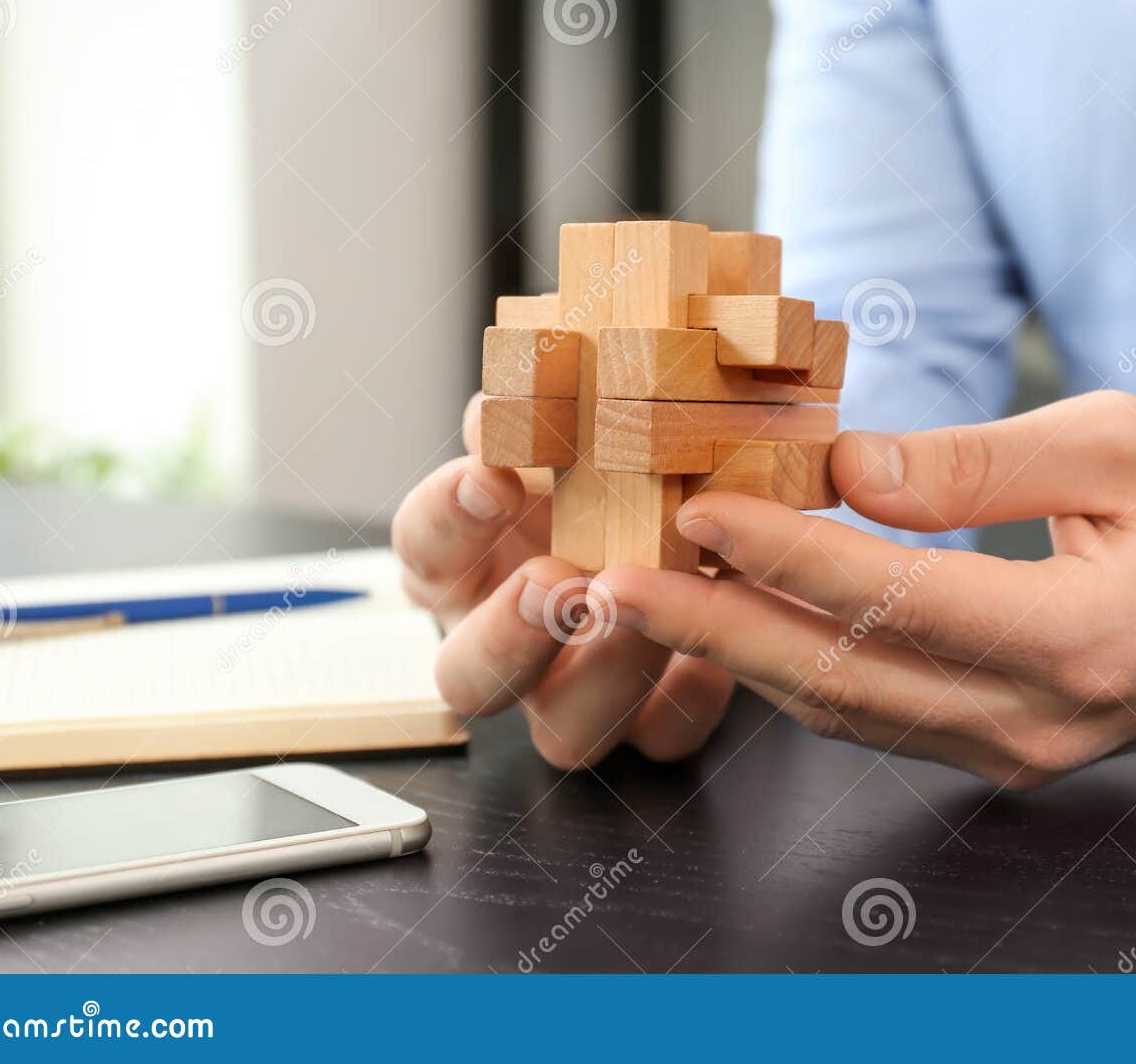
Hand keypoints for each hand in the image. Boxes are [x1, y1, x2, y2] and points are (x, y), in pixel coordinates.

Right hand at [391, 392, 734, 768]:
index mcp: (468, 562)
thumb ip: (543, 410)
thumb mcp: (581, 426)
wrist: (711, 511)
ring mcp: (574, 692)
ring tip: (647, 613)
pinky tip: (711, 655)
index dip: (448, 516)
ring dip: (604, 674)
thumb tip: (508, 398)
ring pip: (564, 732)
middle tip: (552, 581)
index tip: (493, 476)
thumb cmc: (617, 464)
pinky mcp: (650, 721)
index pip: (423, 545)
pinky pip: (663, 737)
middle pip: (466, 677)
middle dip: (505, 636)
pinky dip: (688, 700)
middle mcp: (506, 639)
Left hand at [594, 391, 1135, 786]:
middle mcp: (1041, 719)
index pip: (901, 600)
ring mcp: (1019, 749)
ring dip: (741, 654)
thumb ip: (980, 463)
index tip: (699, 513)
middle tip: (615, 586)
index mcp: (1084, 639)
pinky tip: (733, 626)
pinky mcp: (1001, 747)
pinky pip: (875, 716)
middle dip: (719, 630)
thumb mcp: (1118, 443)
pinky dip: (796, 671)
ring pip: (848, 711)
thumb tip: (849, 466)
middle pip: (847, 680)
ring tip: (649, 601)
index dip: (791, 558)